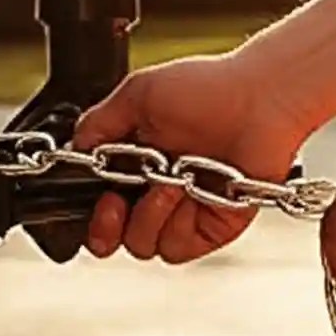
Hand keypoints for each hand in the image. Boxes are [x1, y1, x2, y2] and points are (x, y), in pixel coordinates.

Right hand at [74, 54, 308, 263]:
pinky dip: (174, 225)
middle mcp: (158, 190)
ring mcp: (186, 210)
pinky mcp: (213, 227)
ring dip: (147, 217)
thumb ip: (99, 122)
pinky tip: (187, 194)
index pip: (98, 203)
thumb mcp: (139, 94)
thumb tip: (75, 147)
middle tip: (114, 204)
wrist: (260, 99)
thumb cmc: (210, 87)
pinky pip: (178, 248)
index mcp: (137, 161)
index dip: (88, 210)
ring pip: (143, 246)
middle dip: (105, 228)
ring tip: (168, 184)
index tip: (92, 194)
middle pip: (114, 237)